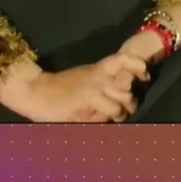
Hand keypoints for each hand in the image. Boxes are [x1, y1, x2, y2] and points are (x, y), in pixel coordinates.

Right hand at [5, 53, 148, 122]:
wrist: (35, 91)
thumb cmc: (58, 88)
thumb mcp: (83, 78)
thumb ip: (101, 82)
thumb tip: (121, 90)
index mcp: (98, 68)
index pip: (124, 60)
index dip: (138, 67)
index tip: (145, 76)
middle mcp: (99, 77)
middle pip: (128, 89)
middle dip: (131, 102)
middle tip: (126, 109)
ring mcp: (94, 89)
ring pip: (121, 104)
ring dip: (119, 115)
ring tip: (111, 119)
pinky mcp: (88, 102)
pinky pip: (108, 114)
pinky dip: (105, 121)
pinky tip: (95, 121)